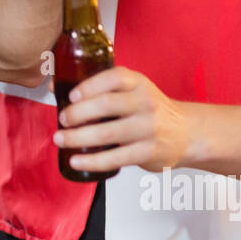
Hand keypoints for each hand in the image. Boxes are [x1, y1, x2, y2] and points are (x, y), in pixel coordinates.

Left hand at [54, 66, 190, 174]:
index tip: (70, 96)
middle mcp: (145, 103)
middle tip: (62, 120)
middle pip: (106, 105)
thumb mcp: (133, 91)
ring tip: (60, 139)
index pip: (113, 78)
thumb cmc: (150, 109)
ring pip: (107, 133)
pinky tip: (75, 161)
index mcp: (138, 83)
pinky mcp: (147, 152)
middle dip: (77, 113)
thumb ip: (100, 89)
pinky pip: (115, 158)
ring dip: (78, 138)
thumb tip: (53, 86)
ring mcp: (148, 128)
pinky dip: (92, 161)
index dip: (89, 86)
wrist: (186, 133)